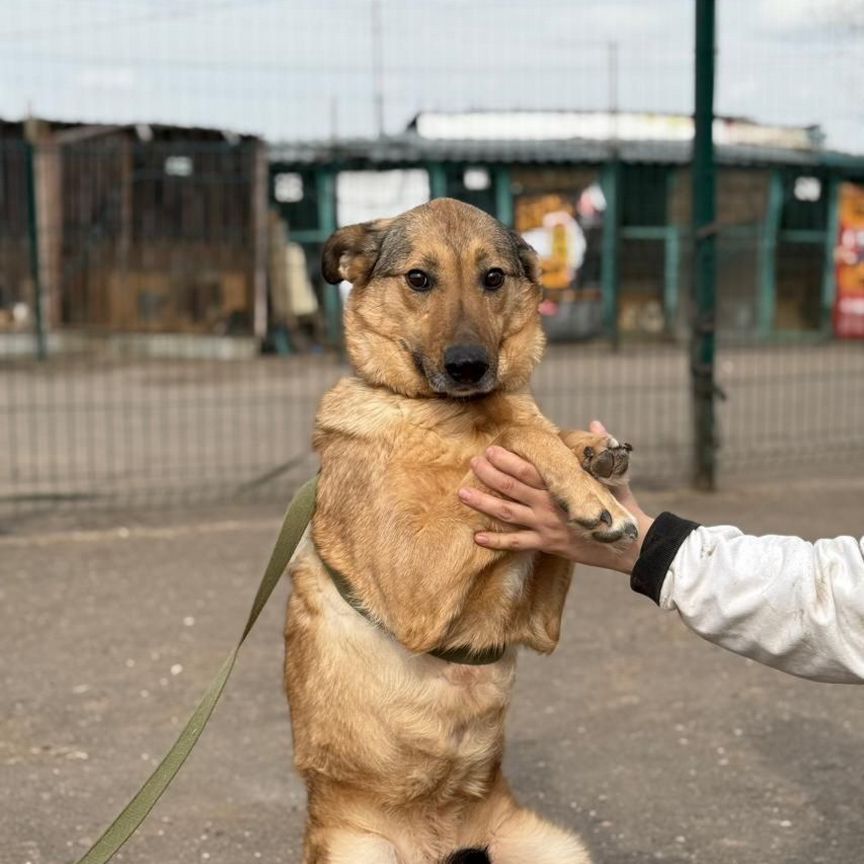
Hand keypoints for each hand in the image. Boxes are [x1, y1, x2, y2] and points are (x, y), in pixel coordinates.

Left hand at [457, 421, 653, 573]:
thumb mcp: (612, 474)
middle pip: (512, 487)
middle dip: (489, 475)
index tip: (491, 450)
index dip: (508, 461)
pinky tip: (477, 537)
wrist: (631, 544)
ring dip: (483, 504)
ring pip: (508, 513)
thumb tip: (595, 423)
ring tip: (462, 494)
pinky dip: (496, 541)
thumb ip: (600, 448)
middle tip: (472, 464)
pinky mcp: (547, 544)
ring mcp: (546, 525)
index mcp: (563, 485)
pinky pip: (517, 543)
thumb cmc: (620, 505)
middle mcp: (550, 504)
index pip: (530, 470)